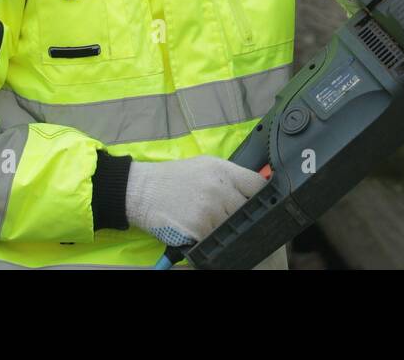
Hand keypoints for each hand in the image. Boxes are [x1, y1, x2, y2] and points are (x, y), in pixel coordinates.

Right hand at [125, 156, 266, 246]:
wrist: (143, 190)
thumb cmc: (174, 177)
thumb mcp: (205, 165)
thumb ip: (230, 176)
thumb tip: (254, 188)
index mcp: (224, 171)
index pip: (258, 185)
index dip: (261, 195)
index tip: (259, 201)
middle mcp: (220, 189)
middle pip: (248, 209)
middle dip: (239, 213)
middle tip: (226, 212)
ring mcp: (211, 210)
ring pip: (232, 226)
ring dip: (224, 226)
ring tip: (208, 218)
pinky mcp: (200, 229)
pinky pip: (215, 237)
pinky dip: (209, 235)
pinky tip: (198, 227)